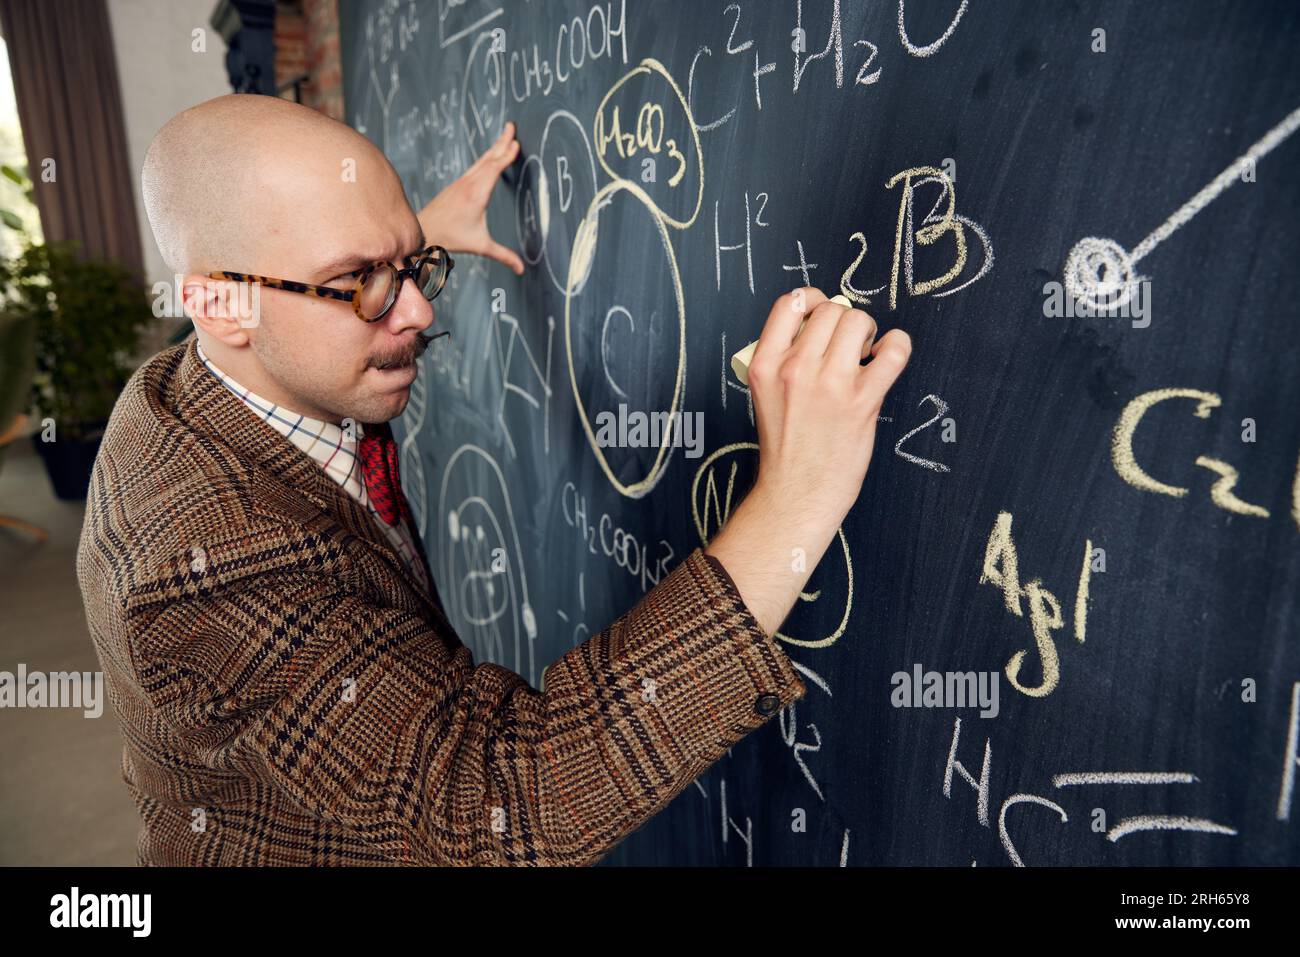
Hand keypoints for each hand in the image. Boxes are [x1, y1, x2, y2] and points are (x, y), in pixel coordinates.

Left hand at [416, 122, 524, 274]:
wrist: (424, 231)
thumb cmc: (451, 238)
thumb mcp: (480, 246)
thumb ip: (503, 255)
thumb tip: (522, 269)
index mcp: (477, 194)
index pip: (494, 169)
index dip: (505, 156)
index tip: (515, 143)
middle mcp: (469, 184)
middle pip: (489, 158)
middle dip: (501, 142)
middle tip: (511, 126)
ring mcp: (462, 182)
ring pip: (482, 160)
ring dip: (495, 147)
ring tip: (505, 135)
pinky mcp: (458, 184)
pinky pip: (476, 165)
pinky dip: (487, 157)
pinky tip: (490, 155)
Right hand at [748, 287, 910, 528]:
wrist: (797, 492)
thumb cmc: (786, 446)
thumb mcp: (766, 393)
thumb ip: (786, 356)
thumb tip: (826, 319)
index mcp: (765, 364)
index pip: (790, 302)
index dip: (811, 300)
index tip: (821, 315)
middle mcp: (795, 369)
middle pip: (831, 309)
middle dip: (844, 321)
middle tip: (847, 348)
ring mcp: (830, 384)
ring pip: (858, 321)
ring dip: (867, 333)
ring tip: (864, 356)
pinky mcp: (862, 401)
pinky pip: (893, 351)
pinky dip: (897, 346)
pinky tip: (887, 358)